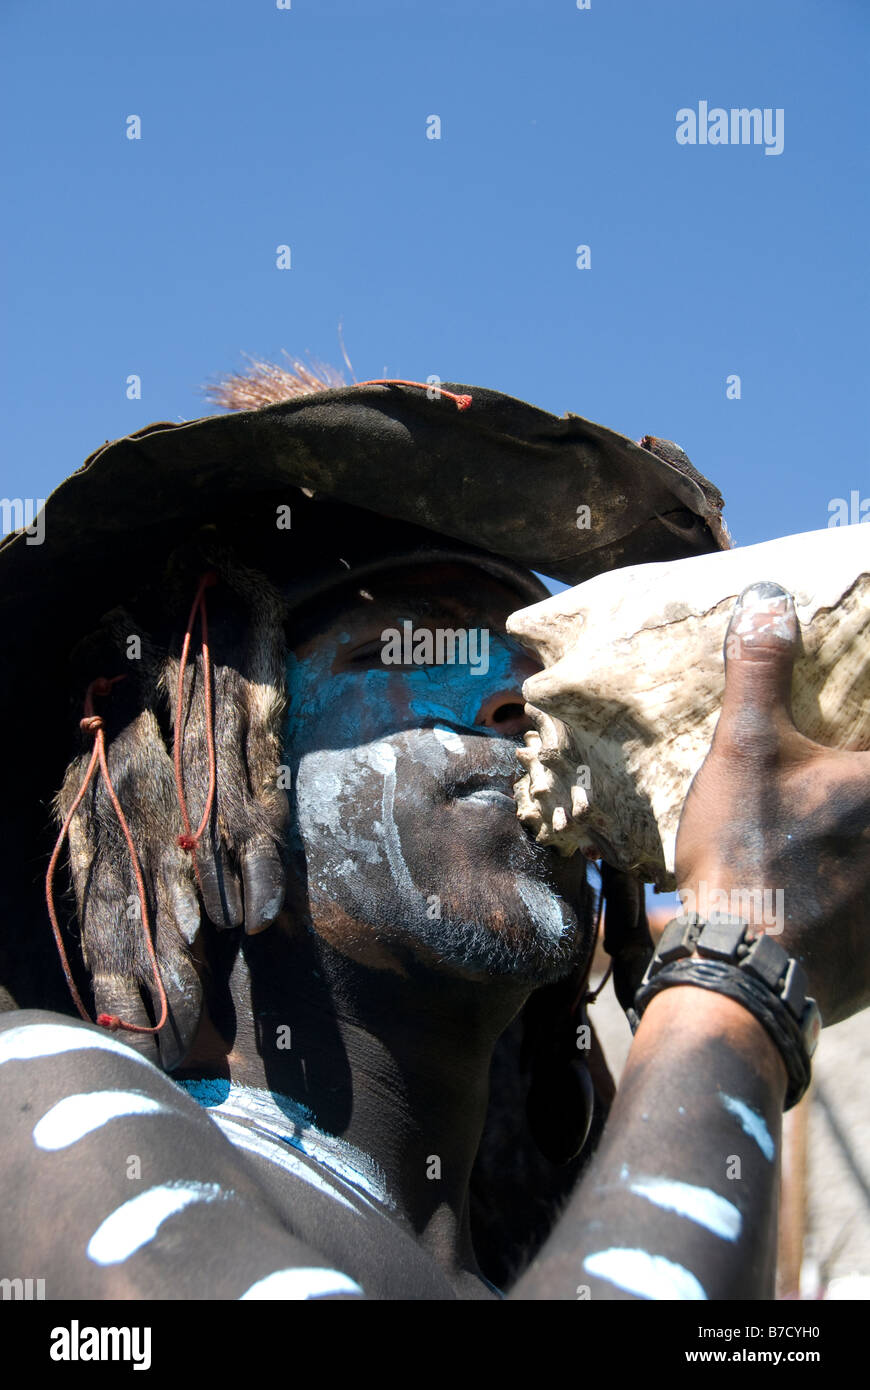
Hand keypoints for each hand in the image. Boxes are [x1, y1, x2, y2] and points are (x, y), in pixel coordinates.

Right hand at [675, 580, 869, 1024]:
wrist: (744, 971)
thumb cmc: (750, 850)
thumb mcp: (745, 749)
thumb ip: (762, 671)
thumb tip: (768, 598)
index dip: (860, 723)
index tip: (848, 731)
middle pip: (867, 789)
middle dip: (848, 779)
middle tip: (818, 779)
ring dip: (851, 844)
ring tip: (819, 840)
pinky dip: (856, 891)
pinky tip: (825, 887)